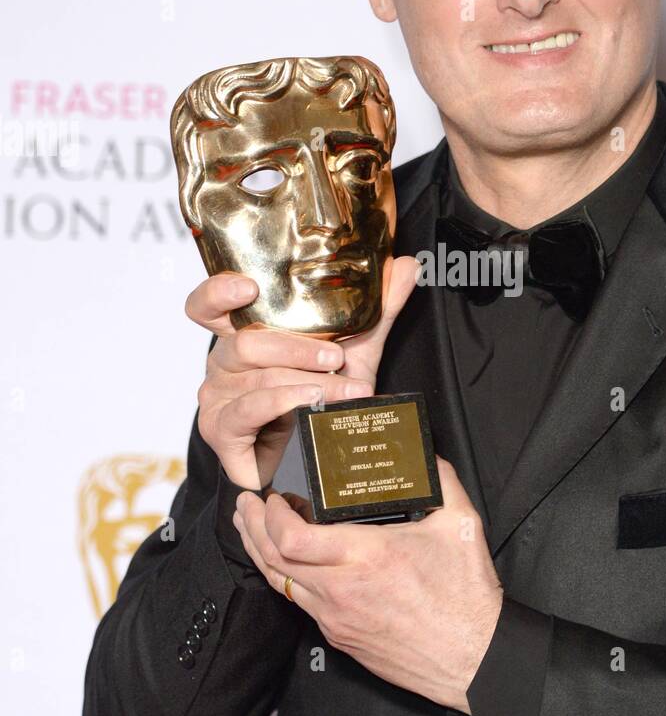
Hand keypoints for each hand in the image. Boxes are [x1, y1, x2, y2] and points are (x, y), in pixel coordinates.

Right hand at [185, 254, 418, 488]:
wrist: (312, 449)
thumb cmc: (319, 392)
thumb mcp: (354, 348)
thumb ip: (377, 308)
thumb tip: (408, 265)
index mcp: (241, 334)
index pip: (207, 306)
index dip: (218, 292)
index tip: (250, 287)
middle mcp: (221, 362)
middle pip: (246, 344)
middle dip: (298, 350)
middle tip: (338, 359)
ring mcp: (216, 398)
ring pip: (258, 381)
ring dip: (308, 384)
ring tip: (345, 390)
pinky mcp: (221, 431)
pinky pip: (248, 413)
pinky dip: (283, 406)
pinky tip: (307, 407)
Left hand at [232, 459, 503, 712]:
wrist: (472, 658)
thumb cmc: (466, 598)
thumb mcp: (461, 524)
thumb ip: (441, 480)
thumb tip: (424, 454)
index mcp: (368, 557)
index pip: (292, 539)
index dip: (270, 515)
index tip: (271, 495)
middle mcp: (343, 590)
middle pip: (271, 559)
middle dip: (251, 526)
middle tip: (246, 502)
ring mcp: (336, 617)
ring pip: (278, 583)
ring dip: (259, 552)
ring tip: (251, 527)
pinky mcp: (339, 635)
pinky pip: (298, 602)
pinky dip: (282, 576)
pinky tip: (285, 562)